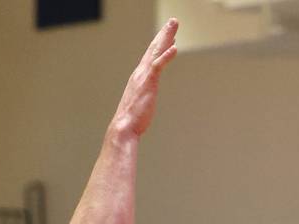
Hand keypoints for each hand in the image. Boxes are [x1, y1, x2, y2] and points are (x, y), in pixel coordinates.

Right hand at [112, 19, 177, 137]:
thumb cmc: (131, 121)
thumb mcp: (139, 105)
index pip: (151, 57)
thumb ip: (144, 98)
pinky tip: (174, 48)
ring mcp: (143, 77)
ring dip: (166, 37)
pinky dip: (166, 56)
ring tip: (174, 25)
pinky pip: (158, 65)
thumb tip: (145, 103)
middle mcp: (140, 73)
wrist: (124, 127)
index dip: (160, 45)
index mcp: (138, 78)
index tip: (168, 37)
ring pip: (156, 52)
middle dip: (164, 34)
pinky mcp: (148, 83)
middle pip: (154, 49)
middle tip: (173, 22)